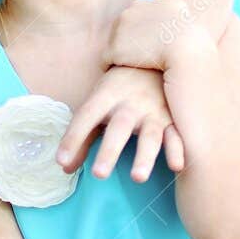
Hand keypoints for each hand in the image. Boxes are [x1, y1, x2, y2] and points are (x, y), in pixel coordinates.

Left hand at [55, 63, 185, 183]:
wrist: (155, 60)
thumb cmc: (118, 89)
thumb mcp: (97, 105)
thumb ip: (82, 136)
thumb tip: (65, 167)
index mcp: (107, 95)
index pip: (87, 116)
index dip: (73, 137)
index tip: (61, 160)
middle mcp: (130, 103)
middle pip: (119, 127)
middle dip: (109, 150)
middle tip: (99, 174)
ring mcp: (154, 111)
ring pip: (151, 134)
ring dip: (144, 156)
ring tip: (137, 178)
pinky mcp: (174, 119)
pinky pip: (178, 135)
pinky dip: (178, 150)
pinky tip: (177, 167)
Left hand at [103, 0, 206, 73]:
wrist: (186, 50)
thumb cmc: (185, 32)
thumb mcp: (177, 4)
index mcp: (137, 4)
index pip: (132, 22)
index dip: (144, 35)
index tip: (157, 43)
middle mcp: (124, 14)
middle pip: (121, 35)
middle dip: (131, 44)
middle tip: (151, 55)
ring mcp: (118, 32)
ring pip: (114, 48)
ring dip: (124, 56)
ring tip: (144, 63)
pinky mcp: (113, 51)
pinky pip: (106, 62)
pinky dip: (114, 67)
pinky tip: (131, 70)